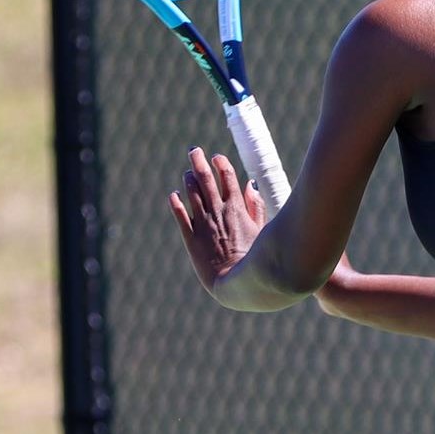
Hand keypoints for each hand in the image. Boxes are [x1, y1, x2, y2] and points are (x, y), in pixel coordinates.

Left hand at [168, 147, 265, 302]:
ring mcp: (203, 224)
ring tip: (187, 173)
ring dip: (188, 180)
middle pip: (206, 179)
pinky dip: (176, 203)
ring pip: (192, 193)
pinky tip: (173, 195)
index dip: (221, 163)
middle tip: (194, 150)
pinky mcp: (191, 238)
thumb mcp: (261, 230)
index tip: (217, 157)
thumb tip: (250, 185)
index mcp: (237, 208)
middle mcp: (218, 211)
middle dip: (199, 162)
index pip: (227, 177)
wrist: (236, 283)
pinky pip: (180, 216)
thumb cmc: (255, 259)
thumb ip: (256, 206)